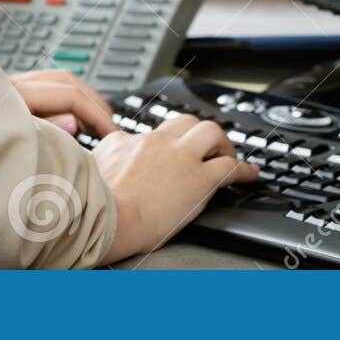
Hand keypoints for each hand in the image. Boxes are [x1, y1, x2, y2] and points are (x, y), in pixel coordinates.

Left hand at [8, 69, 116, 137]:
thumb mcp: (14, 146)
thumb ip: (45, 133)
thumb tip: (74, 121)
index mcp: (15, 94)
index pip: (70, 95)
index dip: (96, 115)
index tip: (113, 134)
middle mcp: (14, 83)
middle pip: (68, 81)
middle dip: (95, 104)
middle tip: (111, 128)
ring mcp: (11, 86)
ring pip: (59, 81)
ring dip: (84, 100)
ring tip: (97, 126)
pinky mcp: (10, 94)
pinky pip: (47, 88)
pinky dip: (68, 100)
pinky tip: (75, 120)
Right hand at [93, 112, 258, 264]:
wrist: (107, 218)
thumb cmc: (95, 202)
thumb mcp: (90, 170)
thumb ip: (100, 161)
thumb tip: (100, 158)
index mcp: (127, 141)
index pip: (151, 132)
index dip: (166, 142)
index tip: (171, 151)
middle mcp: (157, 142)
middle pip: (186, 121)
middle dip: (198, 132)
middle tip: (206, 148)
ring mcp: (180, 158)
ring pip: (211, 133)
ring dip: (223, 144)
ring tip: (228, 156)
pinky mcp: (200, 179)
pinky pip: (230, 167)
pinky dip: (243, 170)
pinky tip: (250, 175)